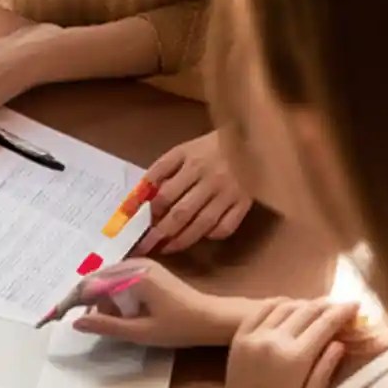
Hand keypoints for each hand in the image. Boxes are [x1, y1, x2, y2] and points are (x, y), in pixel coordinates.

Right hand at [71, 260, 259, 346]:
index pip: (91, 286)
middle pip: (95, 279)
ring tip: (108, 321)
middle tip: (77, 322)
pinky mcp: (145, 269)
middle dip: (83, 301)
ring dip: (99, 300)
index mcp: (134, 277)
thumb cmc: (180, 327)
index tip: (55, 316)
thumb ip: (107, 326)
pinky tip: (119, 312)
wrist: (212, 318)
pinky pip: (117, 279)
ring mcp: (141, 264)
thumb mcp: (141, 332)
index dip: (70, 301)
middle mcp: (135, 264)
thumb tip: (76, 322)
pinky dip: (111, 296)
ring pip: (105, 280)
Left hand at [135, 132, 252, 254]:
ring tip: (166, 248)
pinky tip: (201, 236)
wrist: (250, 138)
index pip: (165, 194)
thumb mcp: (180, 152)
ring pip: (202, 224)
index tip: (137, 225)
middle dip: (160, 233)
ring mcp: (230, 192)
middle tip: (144, 247)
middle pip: (181, 213)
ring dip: (181, 240)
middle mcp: (211, 179)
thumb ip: (159, 173)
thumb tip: (138, 199)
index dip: (149, 213)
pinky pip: (227, 226)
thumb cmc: (208, 148)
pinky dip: (212, 235)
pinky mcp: (246, 202)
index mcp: (192, 163)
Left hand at [221, 300, 356, 387]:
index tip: (356, 306)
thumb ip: (326, 365)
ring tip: (316, 308)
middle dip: (325, 305)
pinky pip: (258, 312)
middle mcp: (272, 340)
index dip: (343, 311)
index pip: (325, 323)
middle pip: (305, 311)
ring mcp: (252, 337)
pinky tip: (287, 306)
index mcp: (295, 356)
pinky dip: (275, 305)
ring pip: (282, 307)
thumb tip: (340, 340)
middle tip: (338, 306)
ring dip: (302, 303)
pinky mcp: (237, 340)